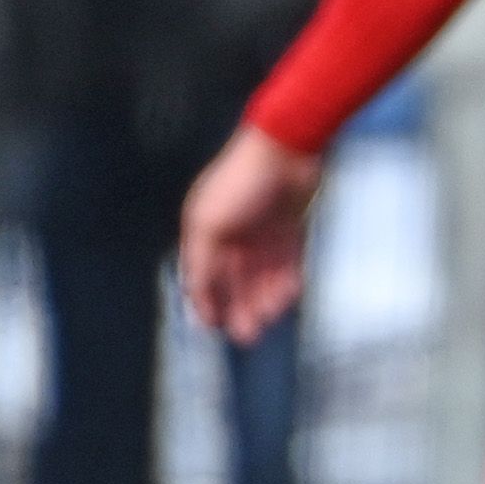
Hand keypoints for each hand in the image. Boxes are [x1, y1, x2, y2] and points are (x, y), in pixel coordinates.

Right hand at [175, 128, 323, 339]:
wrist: (289, 147)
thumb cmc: (242, 180)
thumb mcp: (208, 224)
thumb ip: (200, 262)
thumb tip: (194, 296)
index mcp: (205, 230)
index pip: (202, 276)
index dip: (207, 303)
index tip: (214, 328)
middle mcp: (232, 233)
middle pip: (235, 281)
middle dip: (240, 308)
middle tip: (248, 335)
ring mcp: (262, 231)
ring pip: (263, 276)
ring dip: (265, 299)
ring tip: (270, 318)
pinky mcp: (290, 228)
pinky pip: (287, 263)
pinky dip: (287, 280)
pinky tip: (288, 295)